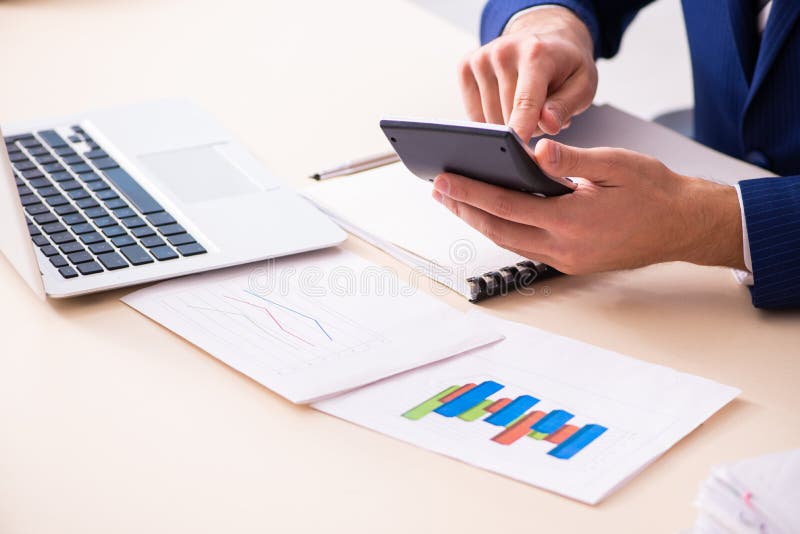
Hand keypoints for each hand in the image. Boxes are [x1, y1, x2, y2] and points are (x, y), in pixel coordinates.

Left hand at [431, 140, 746, 273]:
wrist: (684, 225)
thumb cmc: (655, 191)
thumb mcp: (617, 165)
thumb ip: (573, 159)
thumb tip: (535, 151)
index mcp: (572, 220)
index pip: (506, 205)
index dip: (470, 193)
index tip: (443, 181)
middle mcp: (564, 247)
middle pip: (498, 230)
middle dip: (464, 210)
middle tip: (438, 191)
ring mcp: (567, 260)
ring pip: (509, 242)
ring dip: (480, 223)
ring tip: (456, 202)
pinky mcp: (572, 264)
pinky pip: (526, 248)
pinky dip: (504, 231)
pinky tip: (493, 215)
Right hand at [459, 6, 596, 140]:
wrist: (547, 38)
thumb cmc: (567, 66)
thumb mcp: (583, 85)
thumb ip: (566, 106)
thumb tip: (548, 124)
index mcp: (536, 53)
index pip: (525, 102)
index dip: (521, 130)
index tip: (516, 153)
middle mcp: (503, 52)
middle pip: (507, 116)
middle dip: (526, 128)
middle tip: (543, 114)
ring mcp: (481, 59)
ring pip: (489, 119)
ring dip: (508, 124)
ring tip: (526, 106)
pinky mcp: (465, 67)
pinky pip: (474, 114)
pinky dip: (490, 118)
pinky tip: (506, 103)